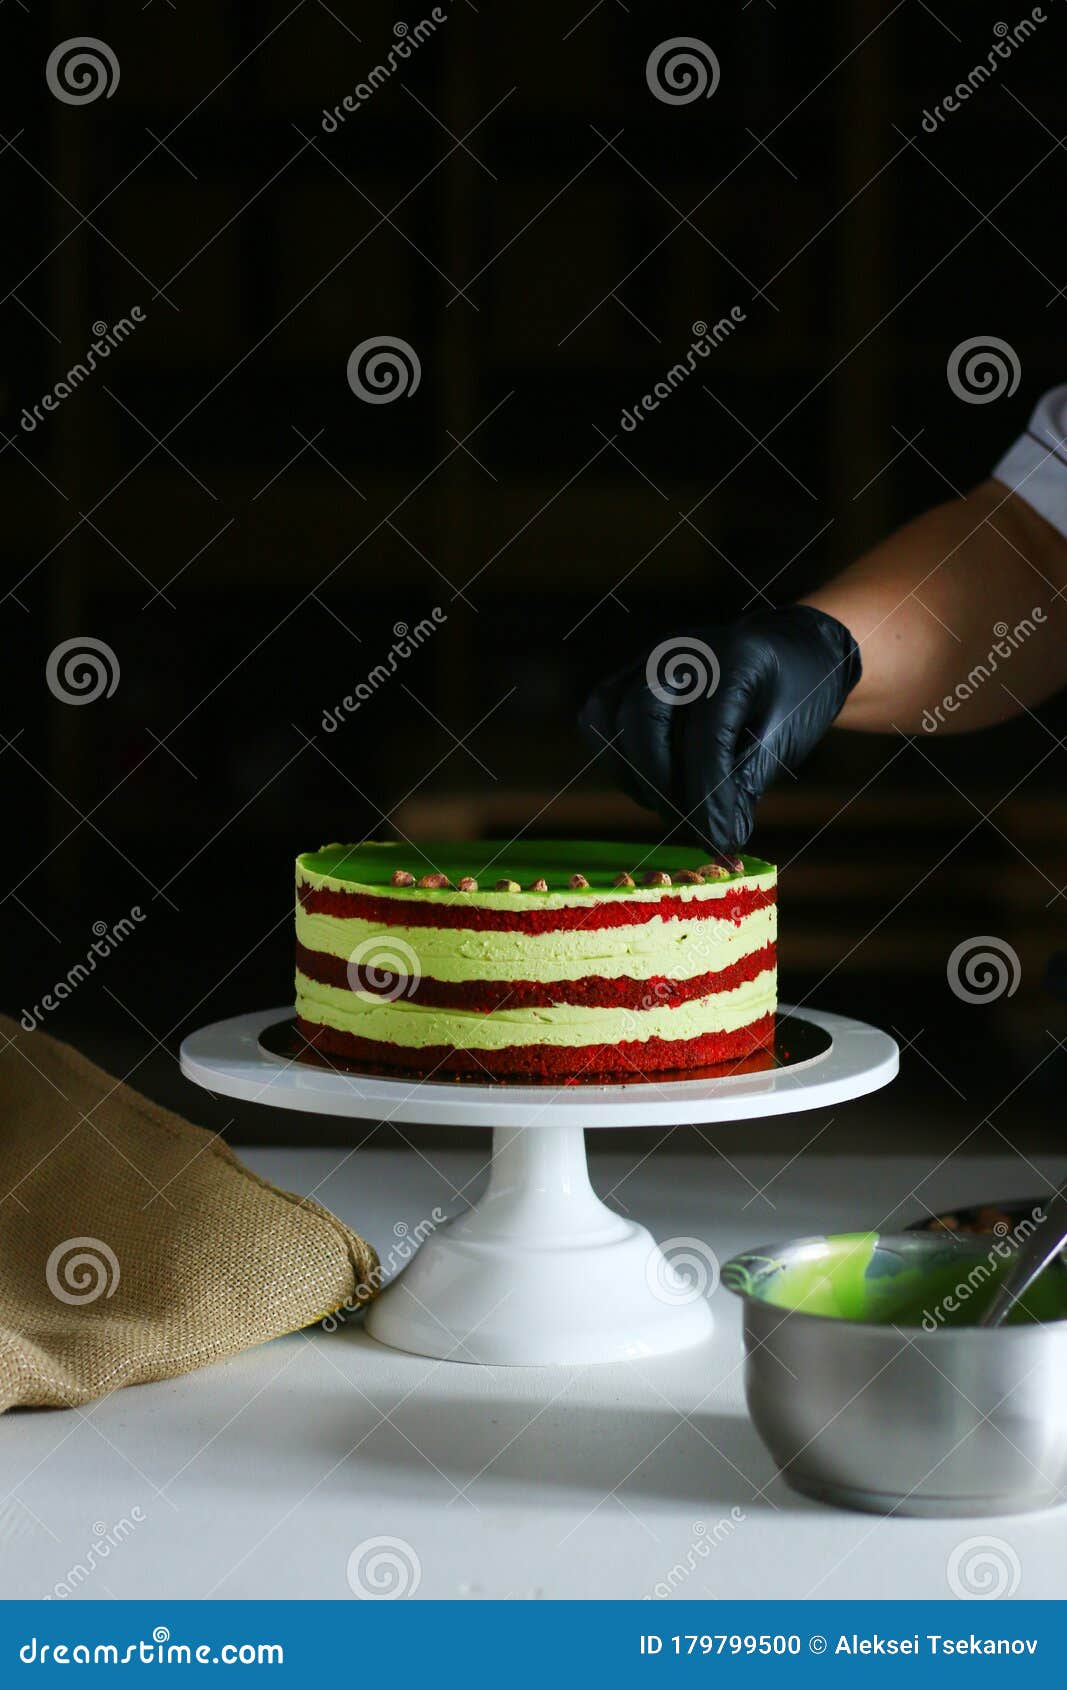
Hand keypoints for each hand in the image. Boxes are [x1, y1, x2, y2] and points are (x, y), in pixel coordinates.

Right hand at [579, 606, 861, 851]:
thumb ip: (748, 783)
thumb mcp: (787, 737)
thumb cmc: (794, 695)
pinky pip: (600, 714)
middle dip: (663, 786)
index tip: (720, 844)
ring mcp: (651, 657)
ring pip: (611, 716)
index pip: (705, 735)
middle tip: (694, 826)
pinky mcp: (631, 672)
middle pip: (644, 720)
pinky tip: (649, 785)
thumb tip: (719, 842)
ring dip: (634, 774)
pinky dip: (615, 756)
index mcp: (734, 660)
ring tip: (672, 808)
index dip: (708, 796)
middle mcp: (683, 650)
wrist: (787, 649)